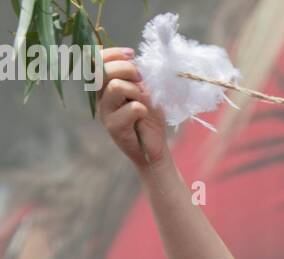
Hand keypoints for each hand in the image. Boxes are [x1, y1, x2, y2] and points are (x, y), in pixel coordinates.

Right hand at [97, 47, 168, 167]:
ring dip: (136, 91)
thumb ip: (135, 76)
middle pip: (103, 70)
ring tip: (144, 102)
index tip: (132, 54)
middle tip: (141, 80)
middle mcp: (100, 98)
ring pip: (116, 87)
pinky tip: (144, 116)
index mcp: (105, 86)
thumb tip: (132, 58)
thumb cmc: (150, 119)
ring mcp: (105, 112)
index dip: (113, 53)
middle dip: (127, 69)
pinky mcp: (113, 127)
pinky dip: (143, 109)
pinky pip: (131, 108)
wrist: (155, 149)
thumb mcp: (144, 92)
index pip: (97, 61)